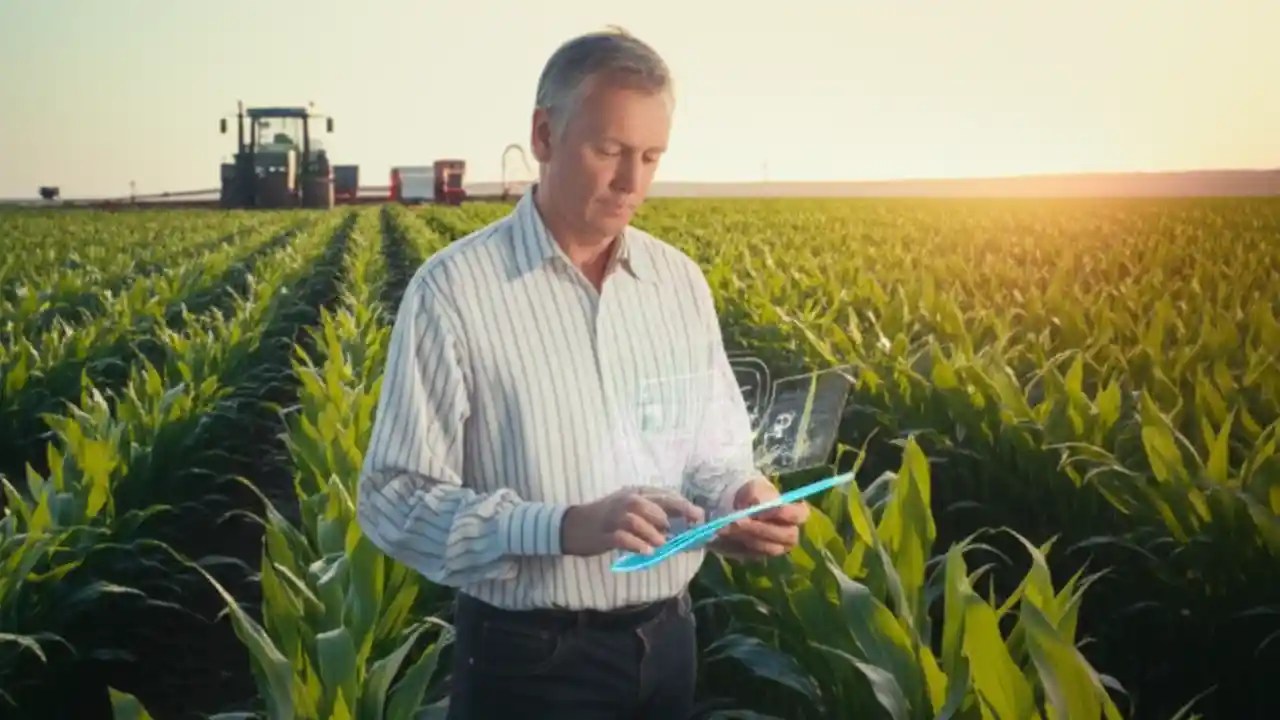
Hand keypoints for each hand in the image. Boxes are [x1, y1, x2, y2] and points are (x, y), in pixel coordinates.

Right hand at [561, 487, 704, 556]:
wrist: (571, 526)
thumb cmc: (606, 519)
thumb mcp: (630, 510)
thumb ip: (652, 516)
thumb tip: (679, 528)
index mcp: (636, 493)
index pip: (665, 496)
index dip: (685, 506)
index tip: (700, 518)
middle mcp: (626, 500)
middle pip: (654, 504)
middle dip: (674, 517)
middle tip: (686, 533)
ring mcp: (613, 516)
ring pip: (637, 519)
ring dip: (653, 533)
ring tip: (661, 545)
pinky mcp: (603, 534)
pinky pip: (622, 537)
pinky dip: (636, 545)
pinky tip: (646, 553)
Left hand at [710, 477, 809, 557]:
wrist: (736, 505)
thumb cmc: (752, 494)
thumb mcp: (754, 489)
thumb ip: (758, 495)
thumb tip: (760, 506)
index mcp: (795, 513)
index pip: (800, 515)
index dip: (784, 513)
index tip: (761, 510)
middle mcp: (789, 533)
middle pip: (787, 536)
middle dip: (762, 529)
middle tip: (739, 521)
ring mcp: (777, 547)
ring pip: (770, 548)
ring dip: (749, 537)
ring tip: (729, 527)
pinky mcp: (760, 555)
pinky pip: (754, 554)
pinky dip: (740, 544)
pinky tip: (727, 534)